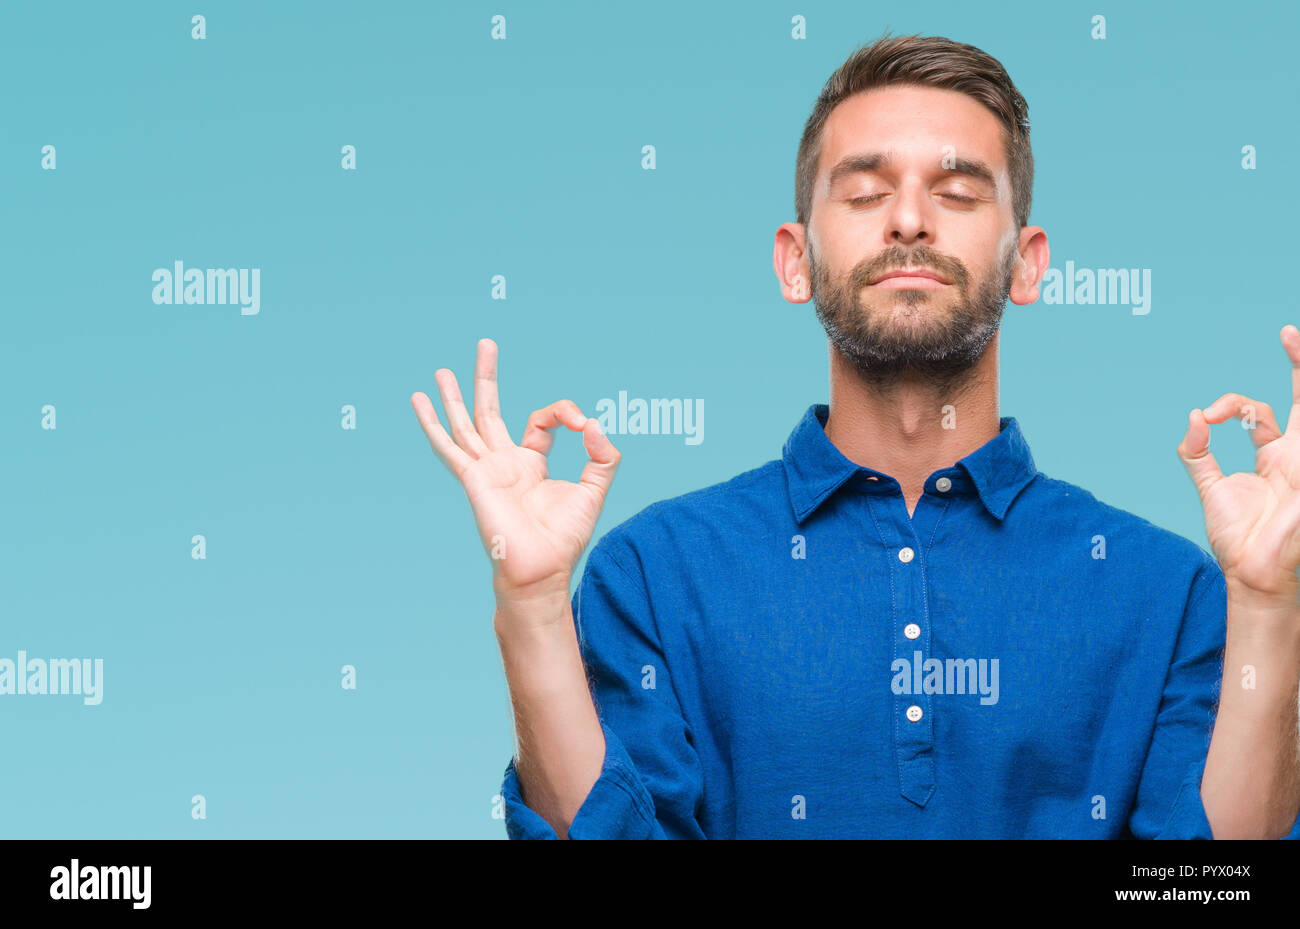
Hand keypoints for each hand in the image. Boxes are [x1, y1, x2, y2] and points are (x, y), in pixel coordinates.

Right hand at [411, 338, 620, 596]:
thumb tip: (592, 424)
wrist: (542, 568)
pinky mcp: (473, 478)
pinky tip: (418, 401)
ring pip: (466, 423)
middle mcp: (504, 463)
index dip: (562, 412)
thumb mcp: (594, 489)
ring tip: (442, 369)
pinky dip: (432, 423)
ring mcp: (485, 469)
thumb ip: (601, 456)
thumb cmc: (564, 538)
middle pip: (491, 410)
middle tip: (486, 344)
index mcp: (530, 464)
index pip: (541, 422)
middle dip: (487, 377)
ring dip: (455, 394)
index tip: (581, 422)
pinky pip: (449, 446)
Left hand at [1178, 325, 1299, 599]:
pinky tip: (1296, 399)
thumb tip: (1192, 417)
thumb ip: (1197, 453)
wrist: (1253, 574)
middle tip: (1290, 332)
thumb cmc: (1239, 537)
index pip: (1259, 410)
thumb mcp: (1211, 487)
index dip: (1231, 403)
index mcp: (1275, 454)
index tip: (1207, 415)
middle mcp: (1297, 454)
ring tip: (1296, 341)